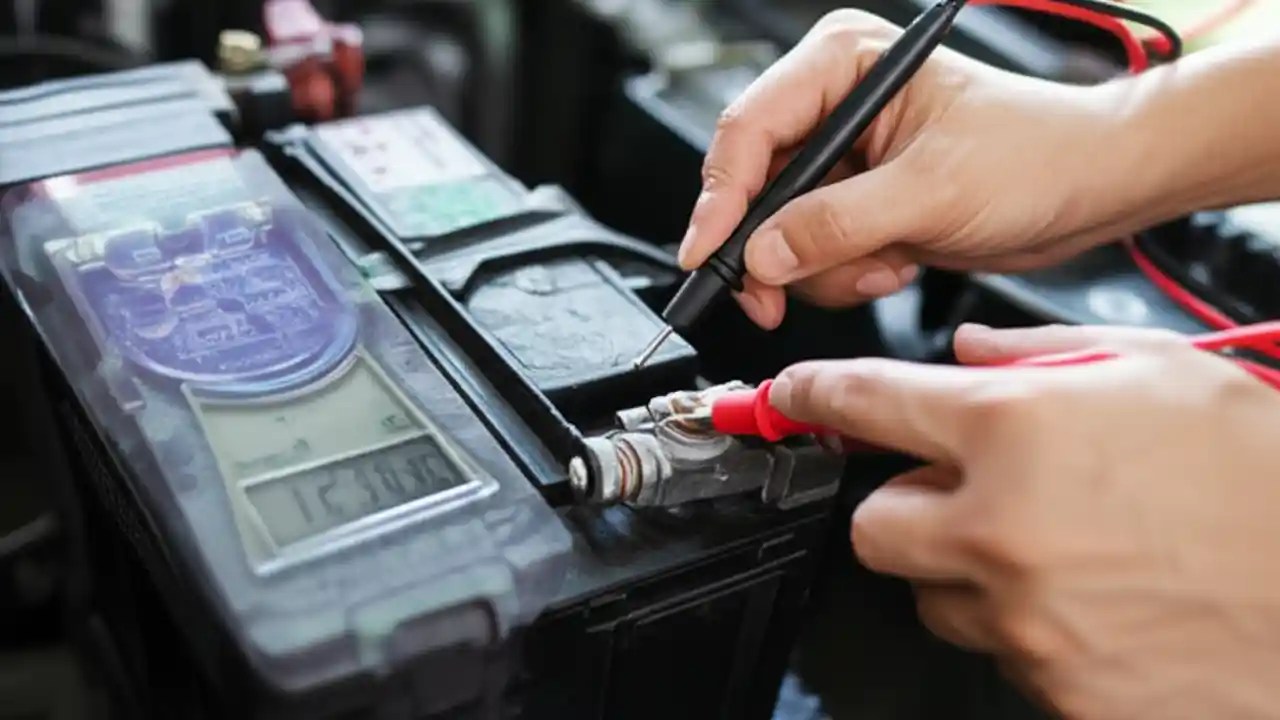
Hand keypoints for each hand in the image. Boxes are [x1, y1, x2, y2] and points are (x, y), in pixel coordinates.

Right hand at [678, 9, 1159, 329]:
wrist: (1089, 190)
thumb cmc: (1037, 154)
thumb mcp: (931, 191)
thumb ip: (836, 224)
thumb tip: (762, 254)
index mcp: (843, 64)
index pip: (750, 129)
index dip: (720, 198)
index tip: (706, 255)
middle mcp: (833, 106)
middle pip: (752, 186)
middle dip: (772, 248)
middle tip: (772, 296)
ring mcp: (842, 159)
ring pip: (778, 231)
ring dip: (823, 266)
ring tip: (883, 262)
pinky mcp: (856, 202)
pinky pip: (812, 252)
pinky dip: (845, 273)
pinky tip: (894, 263)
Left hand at [769, 324, 1279, 718]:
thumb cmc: (1256, 477)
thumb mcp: (1153, 368)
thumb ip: (1041, 350)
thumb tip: (971, 348)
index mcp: (1010, 430)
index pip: (863, 402)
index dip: (812, 396)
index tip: (788, 401)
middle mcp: (995, 526)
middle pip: (874, 522)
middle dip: (908, 503)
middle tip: (973, 490)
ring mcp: (1017, 616)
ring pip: (932, 591)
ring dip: (966, 567)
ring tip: (1057, 546)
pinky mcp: (1047, 683)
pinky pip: (994, 648)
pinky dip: (1021, 623)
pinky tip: (1089, 596)